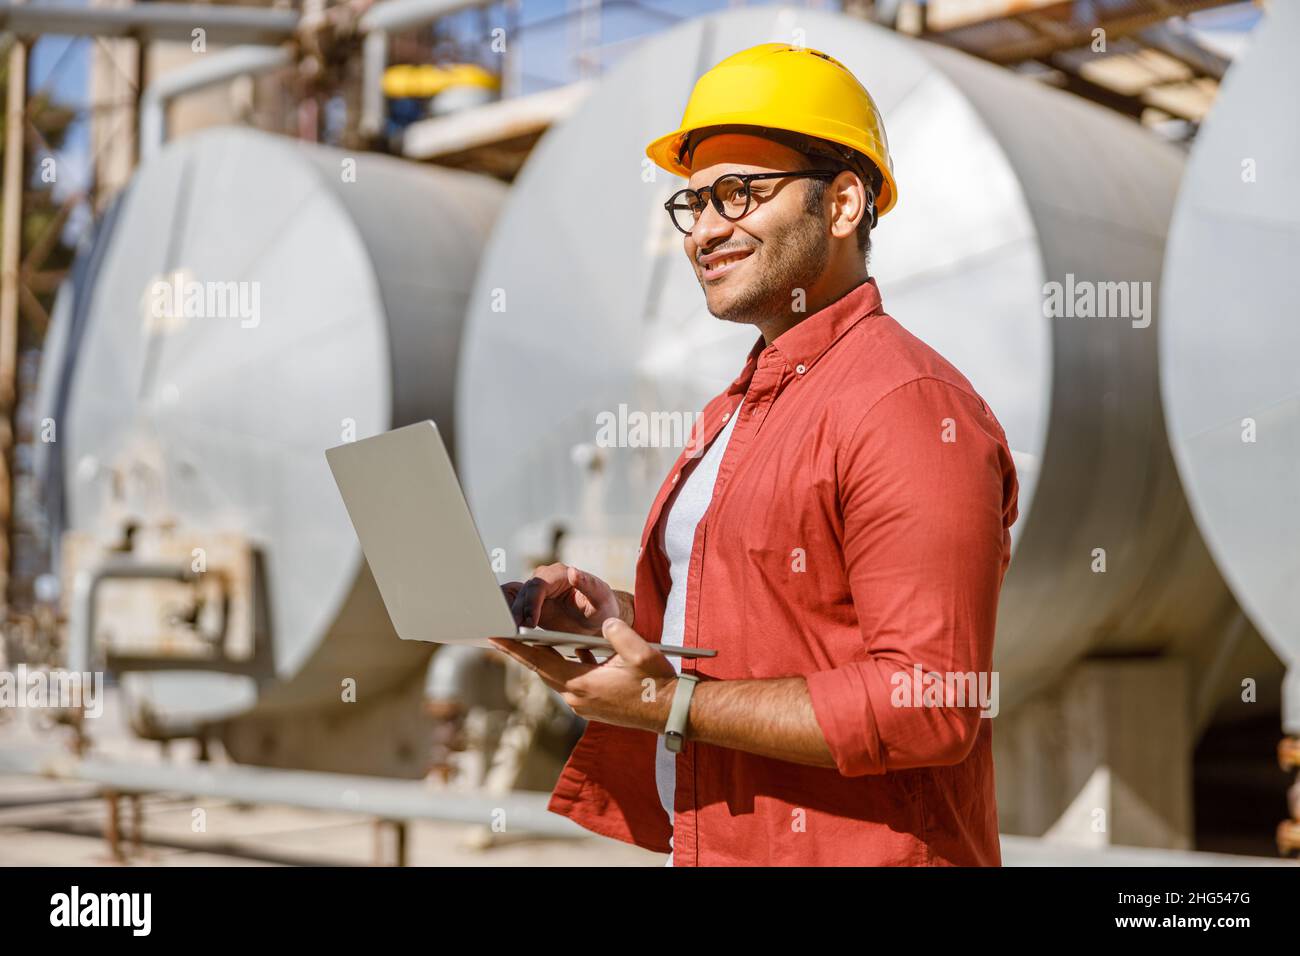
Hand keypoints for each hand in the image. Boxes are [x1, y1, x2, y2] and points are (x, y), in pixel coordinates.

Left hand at [490, 618, 677, 731]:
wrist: (672, 712)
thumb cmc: (656, 684)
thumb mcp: (640, 652)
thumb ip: (618, 633)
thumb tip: (605, 622)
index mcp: (581, 684)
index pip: (538, 661)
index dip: (514, 647)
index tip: (493, 636)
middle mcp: (577, 698)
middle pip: (543, 669)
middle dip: (524, 651)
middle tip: (504, 633)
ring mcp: (585, 704)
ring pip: (557, 675)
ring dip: (547, 658)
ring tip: (534, 638)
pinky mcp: (594, 705)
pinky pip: (573, 680)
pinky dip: (568, 665)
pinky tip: (575, 650)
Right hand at [502, 563, 625, 635]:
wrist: (598, 620)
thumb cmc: (602, 607)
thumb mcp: (601, 597)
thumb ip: (589, 584)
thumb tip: (572, 571)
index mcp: (559, 574)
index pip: (539, 585)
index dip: (532, 603)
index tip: (530, 623)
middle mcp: (544, 580)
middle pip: (523, 593)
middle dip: (517, 612)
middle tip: (513, 632)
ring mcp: (536, 593)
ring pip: (515, 601)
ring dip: (510, 616)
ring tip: (507, 634)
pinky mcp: (531, 606)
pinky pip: (515, 609)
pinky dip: (509, 618)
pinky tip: (506, 632)